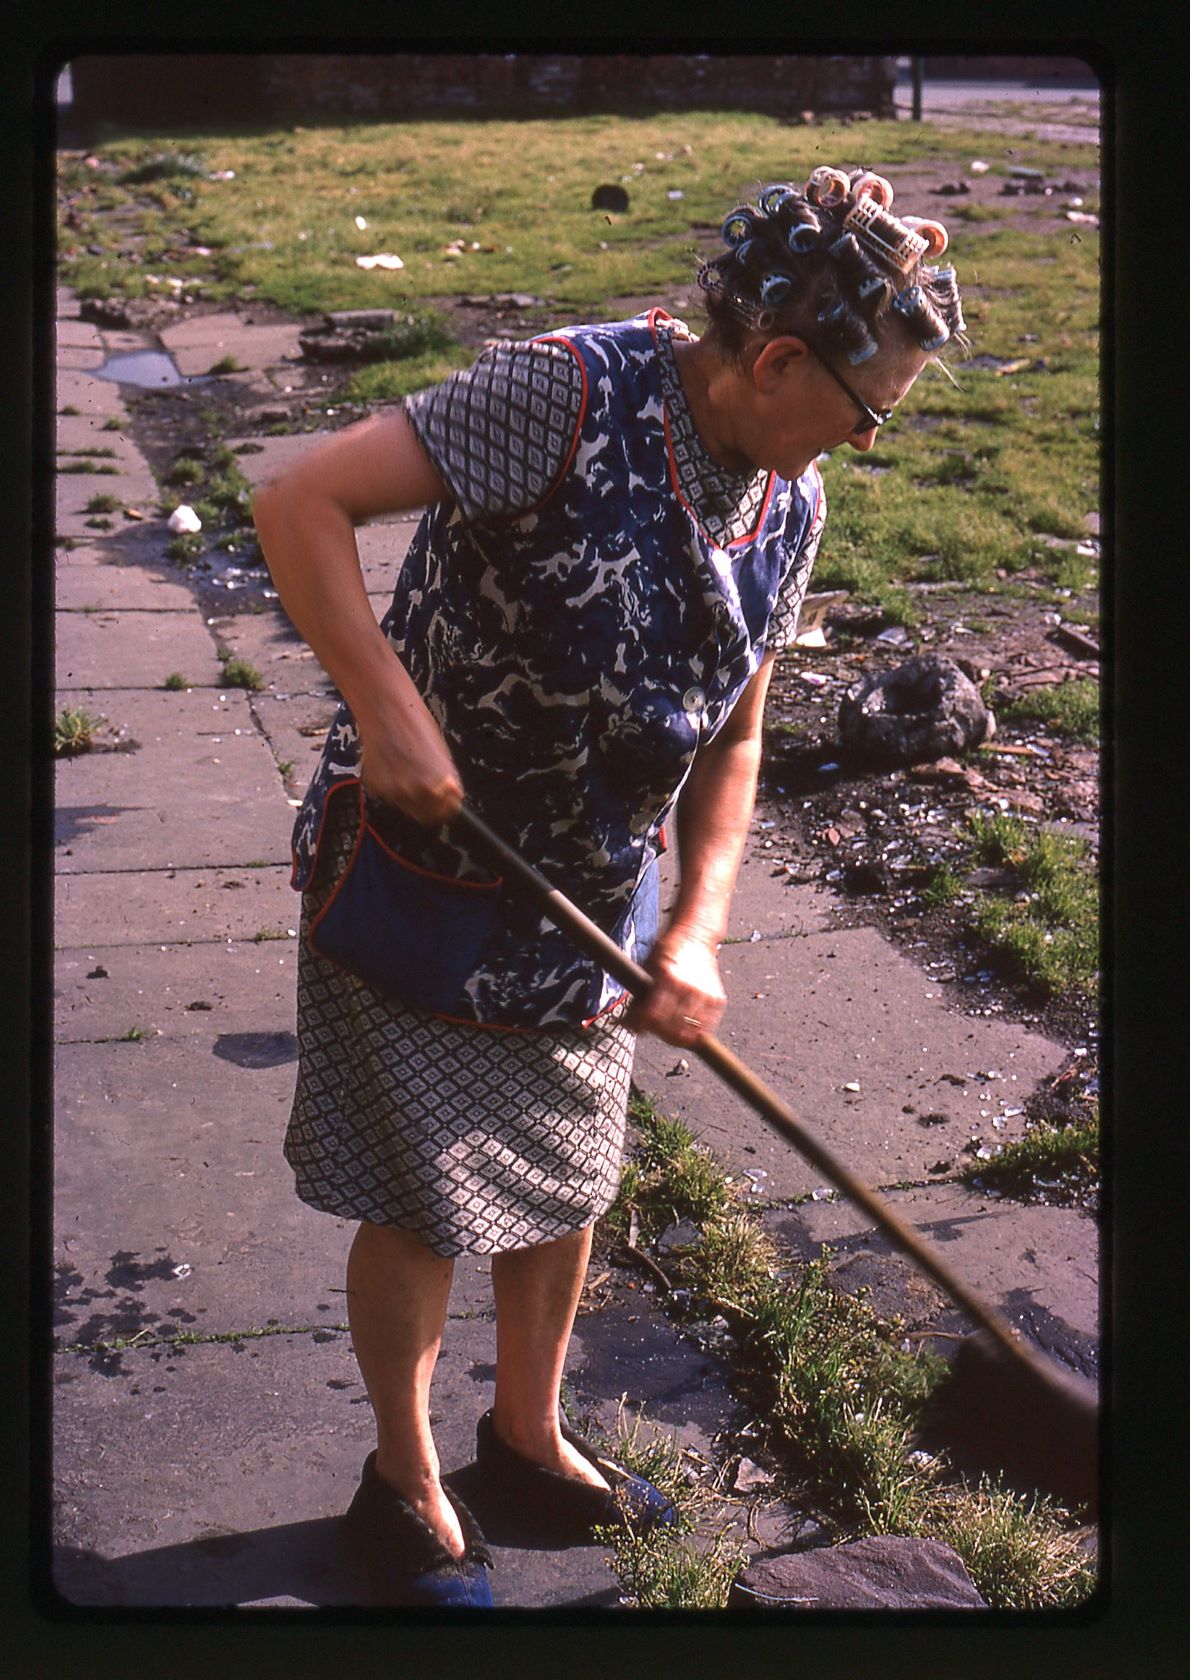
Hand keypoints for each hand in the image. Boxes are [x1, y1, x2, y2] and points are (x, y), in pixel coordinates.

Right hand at [358, 702, 463, 829]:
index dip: (447, 807)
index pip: (445, 813)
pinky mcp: (376, 786)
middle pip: (425, 815)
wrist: (386, 710)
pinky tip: (391, 764)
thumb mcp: (441, 752)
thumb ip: (447, 777)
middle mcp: (416, 793)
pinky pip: (388, 794)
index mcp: (437, 785)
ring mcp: (393, 792)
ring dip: (408, 794)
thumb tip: (453, 794)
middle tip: (426, 785)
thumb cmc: (417, 724)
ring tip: (406, 767)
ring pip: (406, 805)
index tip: (446, 801)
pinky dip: (390, 785)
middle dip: (428, 804)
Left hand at [624, 929, 725, 1048]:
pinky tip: (684, 1028)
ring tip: (666, 1030)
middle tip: (651, 1028)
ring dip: (674, 1037)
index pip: (652, 1015)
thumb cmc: (669, 950)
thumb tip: (629, 1023)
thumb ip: (639, 996)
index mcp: (668, 977)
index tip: (636, 1026)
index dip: (641, 1025)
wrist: (696, 936)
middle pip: (670, 1028)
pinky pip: (705, 1028)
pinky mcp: (717, 1000)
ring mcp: (705, 995)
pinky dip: (693, 1033)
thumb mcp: (648, 967)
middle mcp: (688, 987)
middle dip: (656, 1032)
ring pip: (688, 1033)